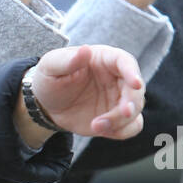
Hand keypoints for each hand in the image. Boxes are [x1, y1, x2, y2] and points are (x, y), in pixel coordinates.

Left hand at [15, 44, 144, 145]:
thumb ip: (67, 60)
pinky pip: (130, 126)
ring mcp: (118, 99)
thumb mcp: (50, 66)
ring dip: (122, 121)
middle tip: (123, 113)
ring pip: (135, 110)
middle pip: (136, 90)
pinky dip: (122, 132)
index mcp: (105, 59)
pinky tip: (101, 130)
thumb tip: (85, 50)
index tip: (136, 83)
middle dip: (132, 102)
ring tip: (95, 126)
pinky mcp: (116, 118)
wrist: (46, 104)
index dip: (132, 71)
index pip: (125, 61)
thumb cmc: (50, 79)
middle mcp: (117, 78)